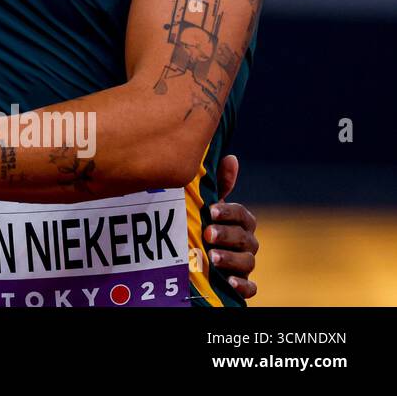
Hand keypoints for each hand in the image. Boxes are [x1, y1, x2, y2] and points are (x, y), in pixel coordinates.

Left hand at [206, 154, 258, 299]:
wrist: (194, 258)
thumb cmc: (204, 225)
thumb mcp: (209, 206)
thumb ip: (219, 185)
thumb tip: (231, 157)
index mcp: (241, 223)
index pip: (243, 215)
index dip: (229, 212)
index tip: (211, 211)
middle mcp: (247, 243)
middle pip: (246, 239)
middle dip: (227, 235)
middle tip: (207, 234)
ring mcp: (245, 265)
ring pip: (248, 262)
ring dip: (231, 259)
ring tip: (213, 257)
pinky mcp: (242, 285)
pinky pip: (251, 288)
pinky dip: (242, 285)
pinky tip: (229, 282)